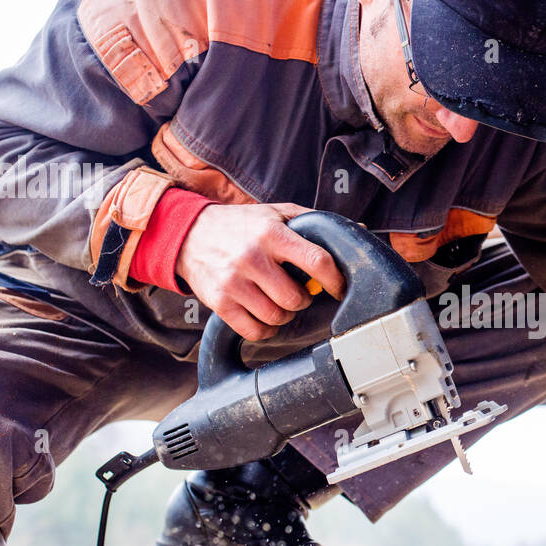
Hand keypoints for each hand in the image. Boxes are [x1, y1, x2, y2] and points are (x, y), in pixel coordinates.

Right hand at [176, 203, 345, 340]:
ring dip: (284, 314)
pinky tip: (263, 314)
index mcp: (271, 233)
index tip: (338, 287)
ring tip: (278, 300)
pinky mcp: (219, 302)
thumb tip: (356, 231)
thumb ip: (311, 222)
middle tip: (296, 291)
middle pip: (296, 298)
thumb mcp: (275, 214)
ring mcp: (233, 282)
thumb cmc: (240, 225)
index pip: (316, 261)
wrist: (188, 234)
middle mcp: (252, 257)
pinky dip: (265, 329)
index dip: (334, 279)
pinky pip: (255, 331)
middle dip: (303, 298)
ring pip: (277, 317)